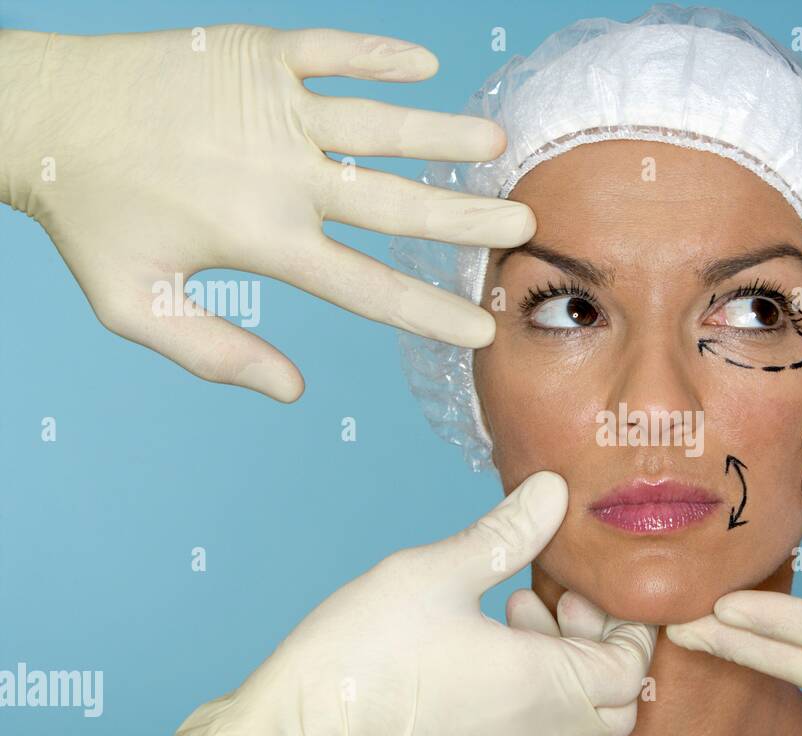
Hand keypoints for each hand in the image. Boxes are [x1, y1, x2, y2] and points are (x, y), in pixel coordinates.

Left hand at [0, 25, 533, 399]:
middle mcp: (283, 172)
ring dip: (444, 134)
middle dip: (466, 218)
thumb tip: (293, 389)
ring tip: (498, 143)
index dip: (431, 311)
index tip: (481, 325)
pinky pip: (333, 51)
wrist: (41, 113)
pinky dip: (381, 56)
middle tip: (522, 225)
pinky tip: (427, 65)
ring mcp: (274, 107)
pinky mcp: (256, 54)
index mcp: (263, 237)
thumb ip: (215, 353)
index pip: (369, 287)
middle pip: (397, 203)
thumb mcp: (136, 306)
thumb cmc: (91, 216)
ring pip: (381, 125)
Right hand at [159, 471, 654, 735]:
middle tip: (557, 597)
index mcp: (542, 686)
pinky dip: (526, 681)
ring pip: (569, 716)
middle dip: (603, 646)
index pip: (631, 670)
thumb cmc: (360, 658)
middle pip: (614, 704)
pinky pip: (527, 725)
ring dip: (560, 659)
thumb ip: (506, 532)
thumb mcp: (436, 572)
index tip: (580, 583)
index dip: (624, 623)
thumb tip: (556, 491)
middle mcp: (531, 729)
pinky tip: (474, 636)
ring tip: (510, 604)